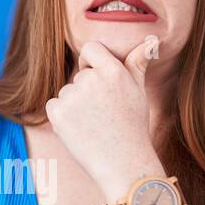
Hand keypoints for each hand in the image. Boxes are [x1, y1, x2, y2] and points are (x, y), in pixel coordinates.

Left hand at [44, 39, 159, 199]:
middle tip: (103, 115)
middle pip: (79, 76)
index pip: (91, 49)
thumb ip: (137, 64)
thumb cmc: (132, 128)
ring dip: (75, 106)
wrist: (122, 164)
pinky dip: (62, 118)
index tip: (98, 80)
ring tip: (94, 126)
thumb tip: (151, 40)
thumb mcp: (138, 92)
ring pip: (67, 93)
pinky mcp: (58, 113)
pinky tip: (80, 131)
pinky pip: (54, 106)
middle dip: (87, 92)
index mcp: (114, 71)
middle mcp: (92, 80)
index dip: (91, 62)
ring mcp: (73, 96)